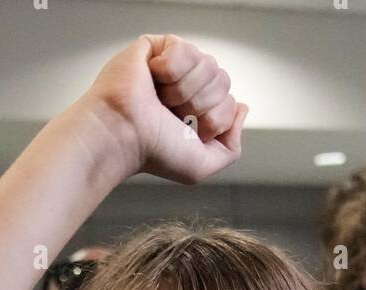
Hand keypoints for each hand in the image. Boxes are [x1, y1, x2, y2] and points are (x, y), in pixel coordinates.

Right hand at [83, 34, 246, 184]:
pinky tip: (153, 80)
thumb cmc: (153, 152)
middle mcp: (189, 87)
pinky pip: (185, 50)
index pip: (229, 103)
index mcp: (199, 111)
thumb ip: (231, 147)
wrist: (124, 135)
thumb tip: (242, 110)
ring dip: (184, 91)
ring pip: (209, 66)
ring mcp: (175, 66)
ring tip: (160, 100)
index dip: (213, 120)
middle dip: (201, 105)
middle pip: (223, 82)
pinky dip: (170, 70)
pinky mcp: (158, 46)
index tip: (186, 132)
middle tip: (171, 116)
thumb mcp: (202, 166)